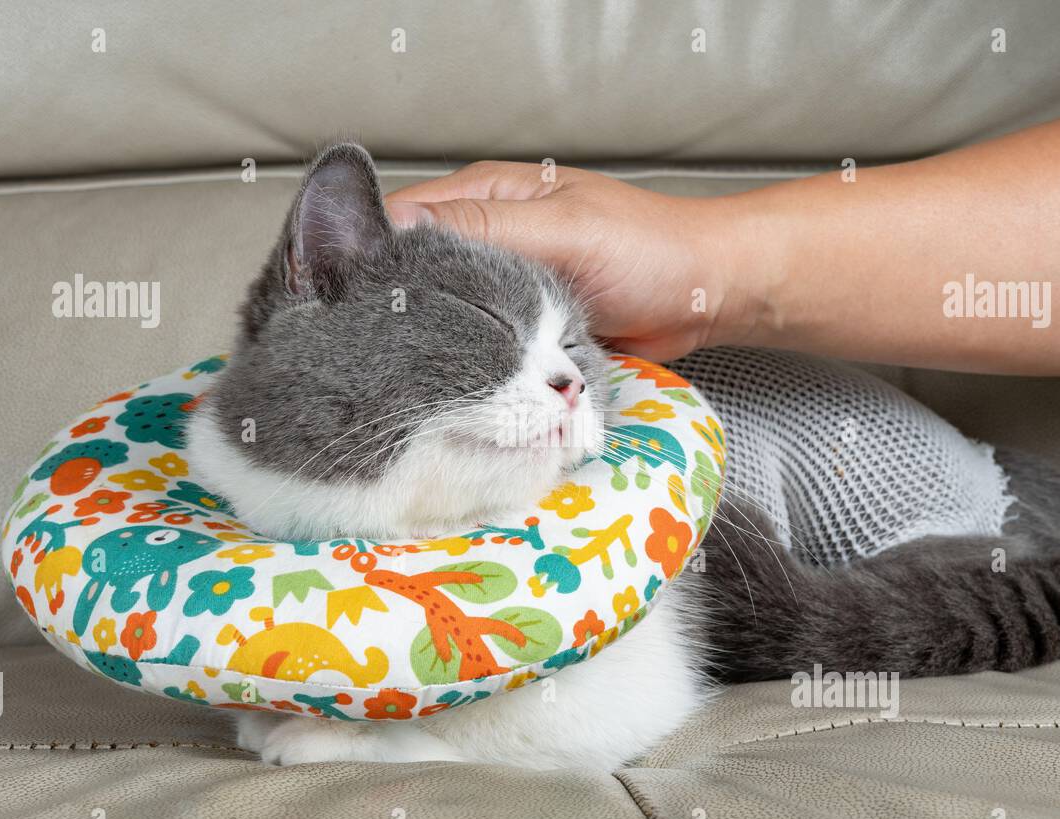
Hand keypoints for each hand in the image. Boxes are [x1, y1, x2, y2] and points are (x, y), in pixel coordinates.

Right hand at [385, 162, 757, 360]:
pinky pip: (481, 342)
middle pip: (415, 271)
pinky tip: (458, 381)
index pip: (400, 220)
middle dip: (400, 306)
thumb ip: (484, 229)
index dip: (371, 256)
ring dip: (437, 338)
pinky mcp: (522, 325)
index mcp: (484, 196)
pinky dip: (472, 360)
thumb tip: (399, 228)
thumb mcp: (562, 230)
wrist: (706, 295)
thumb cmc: (646, 250)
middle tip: (377, 350)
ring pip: (445, 312)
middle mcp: (485, 237)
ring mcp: (503, 284)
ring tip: (412, 371)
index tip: (352, 302)